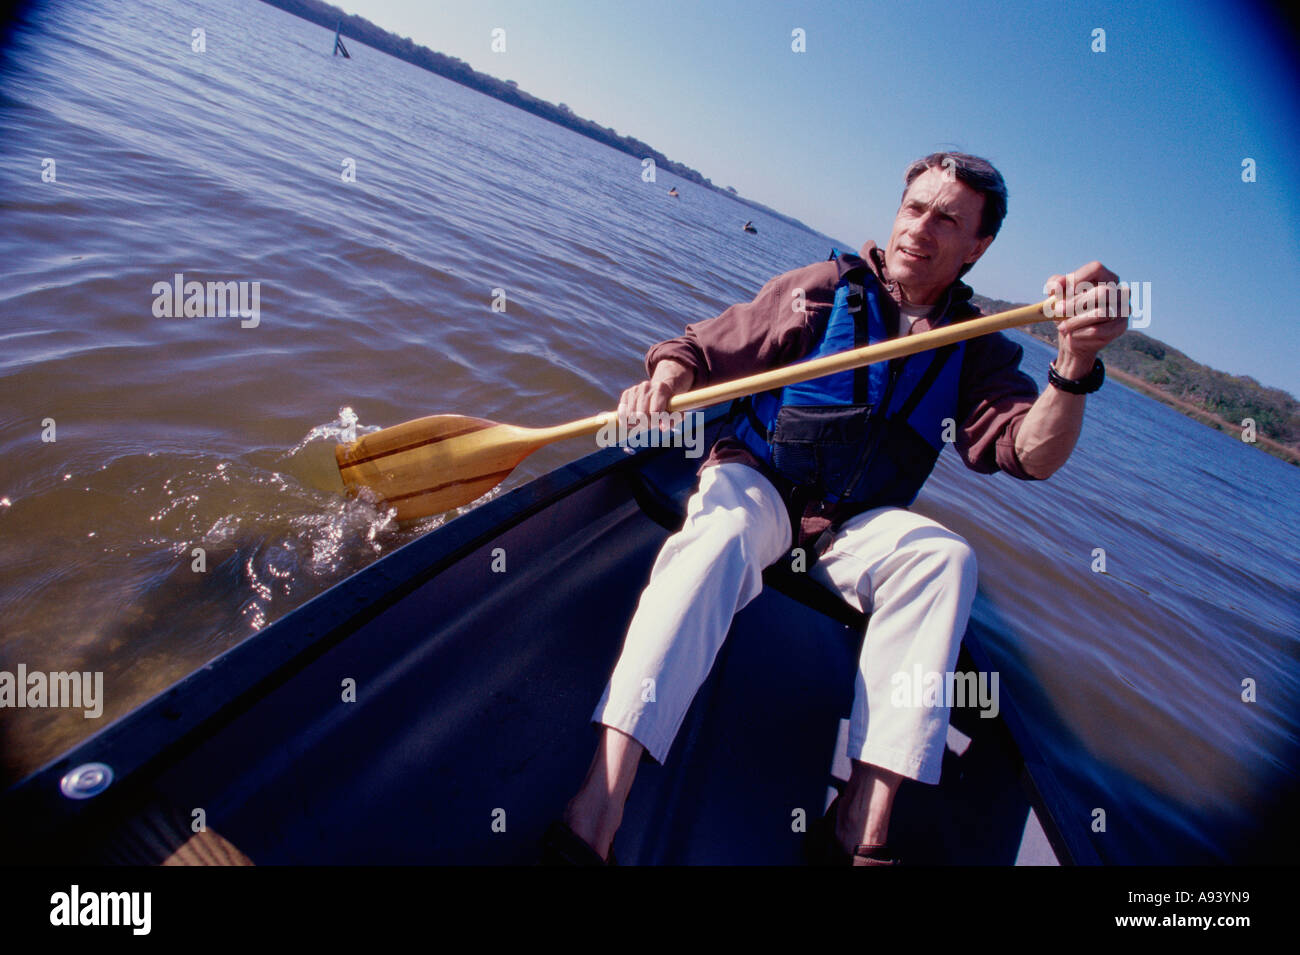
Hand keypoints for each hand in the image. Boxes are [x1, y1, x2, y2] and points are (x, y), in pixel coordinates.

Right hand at [617, 359, 691, 432]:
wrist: (660, 389)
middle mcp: (646, 386)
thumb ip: (671, 421)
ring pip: (630, 415)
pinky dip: (626, 420)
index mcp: (660, 389)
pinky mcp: (626, 393)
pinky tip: (634, 419)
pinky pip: (622, 412)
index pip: (654, 412)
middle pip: (641, 414)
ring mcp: (635, 389)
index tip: (657, 425)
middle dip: (645, 424)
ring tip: (643, 421)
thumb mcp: (676, 412)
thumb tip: (662, 428)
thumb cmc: (669, 404)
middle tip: (650, 424)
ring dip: (636, 423)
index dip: (655, 423)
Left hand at [1043, 262, 1128, 377]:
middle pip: (1102, 292)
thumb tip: (1055, 286)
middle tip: (1057, 310)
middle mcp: (1119, 290)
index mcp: (1105, 277)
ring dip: (1076, 321)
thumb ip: (1055, 285)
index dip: (1077, 278)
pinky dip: (1081, 333)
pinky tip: (1073, 334)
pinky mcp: (1121, 326)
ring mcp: (1123, 308)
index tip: (1058, 289)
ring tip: (1062, 326)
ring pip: (1101, 313)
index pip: (1096, 269)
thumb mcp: (1057, 295)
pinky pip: (1100, 330)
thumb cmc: (1067, 310)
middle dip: (1076, 302)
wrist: (1074, 335)